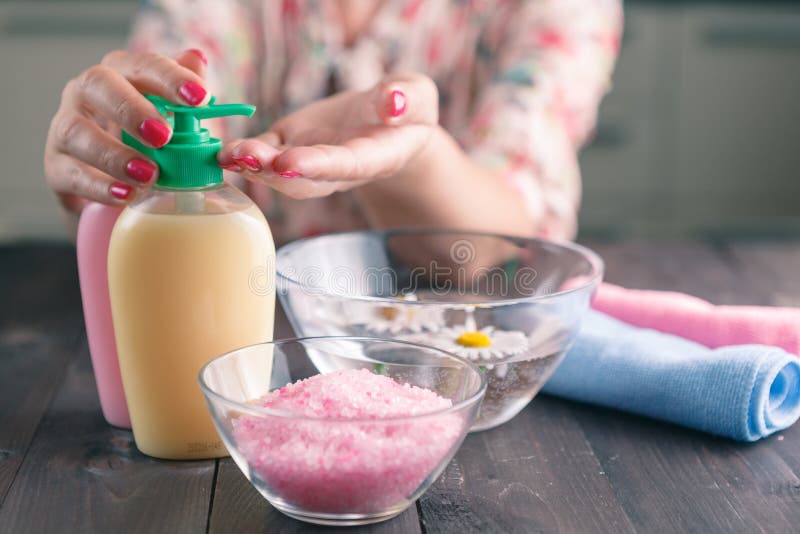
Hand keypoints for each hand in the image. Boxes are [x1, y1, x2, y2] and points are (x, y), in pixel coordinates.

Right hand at [44, 49, 210, 211]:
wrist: (107, 180)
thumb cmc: (145, 139)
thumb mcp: (171, 116)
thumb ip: (185, 92)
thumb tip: (197, 59)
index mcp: (121, 74)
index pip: (143, 64)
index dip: (170, 78)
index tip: (200, 98)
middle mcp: (87, 93)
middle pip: (99, 84)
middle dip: (131, 108)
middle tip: (162, 135)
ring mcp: (66, 127)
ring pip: (77, 131)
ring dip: (114, 154)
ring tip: (149, 174)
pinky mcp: (56, 166)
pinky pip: (71, 174)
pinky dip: (99, 186)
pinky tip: (126, 195)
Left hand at [217, 73, 438, 198]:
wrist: (390, 123)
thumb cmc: (407, 111)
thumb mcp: (418, 98)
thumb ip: (408, 100)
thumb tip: (390, 102)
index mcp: (375, 158)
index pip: (347, 164)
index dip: (319, 165)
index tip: (291, 162)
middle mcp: (339, 169)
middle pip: (308, 179)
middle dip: (276, 172)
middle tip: (250, 157)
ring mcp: (312, 162)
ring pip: (282, 173)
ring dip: (255, 166)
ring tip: (230, 153)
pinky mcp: (292, 146)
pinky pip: (267, 155)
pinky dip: (244, 155)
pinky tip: (224, 151)